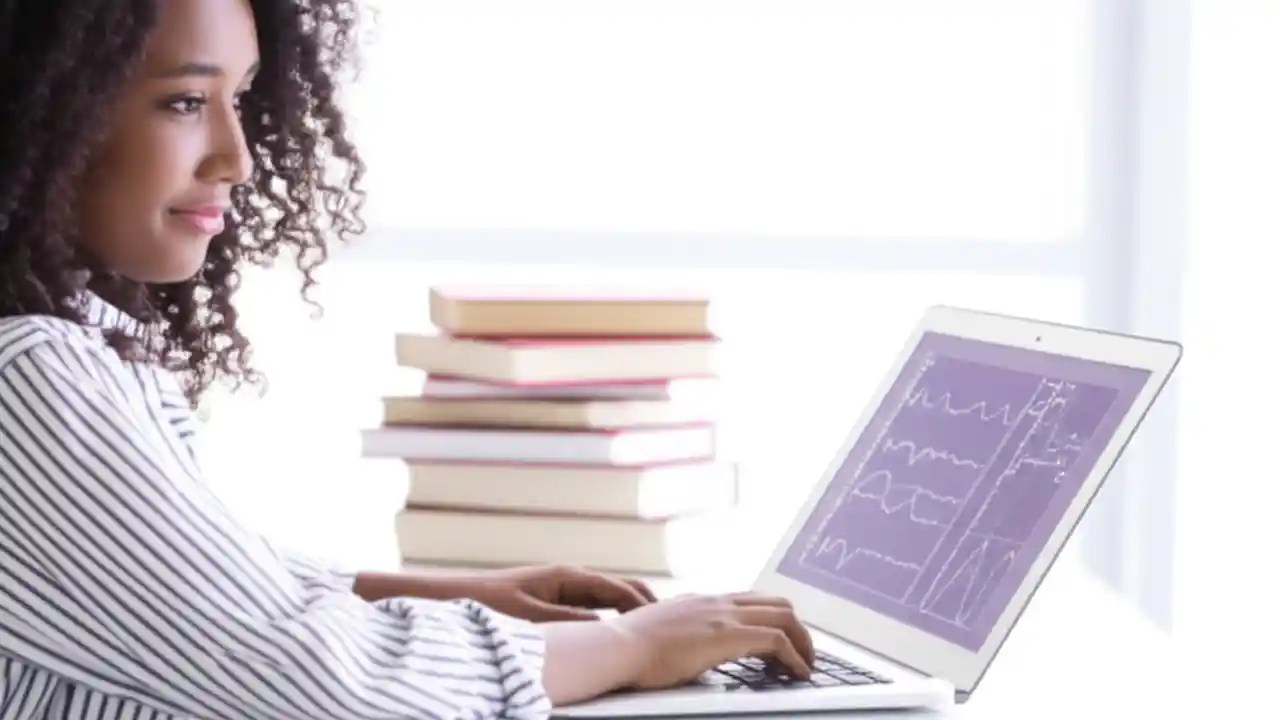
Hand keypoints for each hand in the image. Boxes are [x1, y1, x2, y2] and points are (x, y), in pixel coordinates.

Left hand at [441, 565, 656, 621]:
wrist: (463, 594)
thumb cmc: (490, 603)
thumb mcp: (531, 616)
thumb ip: (568, 620)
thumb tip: (603, 626)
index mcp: (568, 577)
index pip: (618, 590)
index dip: (643, 606)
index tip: (666, 620)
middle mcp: (572, 577)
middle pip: (621, 589)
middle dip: (647, 603)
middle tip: (673, 623)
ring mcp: (567, 586)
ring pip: (612, 596)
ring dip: (633, 608)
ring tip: (657, 627)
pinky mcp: (560, 597)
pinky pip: (598, 604)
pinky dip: (617, 613)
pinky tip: (625, 629)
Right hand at [540, 591, 815, 705]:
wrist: (617, 647)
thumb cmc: (628, 649)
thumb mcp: (660, 634)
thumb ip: (679, 635)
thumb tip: (683, 651)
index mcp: (700, 601)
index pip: (750, 599)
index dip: (773, 618)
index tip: (782, 639)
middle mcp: (716, 601)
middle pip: (776, 602)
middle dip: (797, 627)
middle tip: (803, 653)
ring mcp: (722, 615)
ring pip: (784, 615)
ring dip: (803, 642)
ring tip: (806, 665)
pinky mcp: (727, 635)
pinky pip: (776, 640)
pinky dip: (794, 657)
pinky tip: (797, 674)